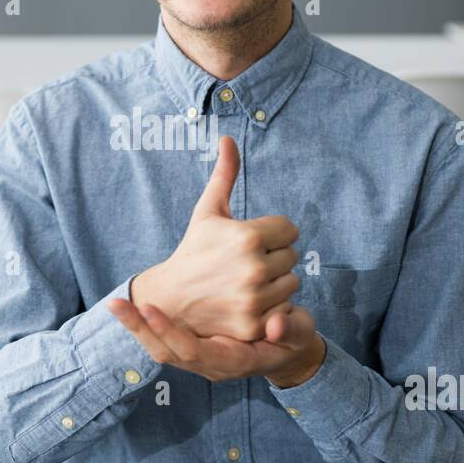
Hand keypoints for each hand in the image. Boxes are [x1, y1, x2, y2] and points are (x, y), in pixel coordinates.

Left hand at [108, 297, 322, 386]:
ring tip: (115, 304)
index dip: (171, 333)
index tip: (150, 311)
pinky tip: (130, 305)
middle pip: (166, 353)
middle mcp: (210, 364)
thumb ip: (290, 331)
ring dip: (136, 327)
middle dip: (140, 331)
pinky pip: (163, 340)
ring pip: (159, 348)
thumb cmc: (292, 338)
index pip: (194, 352)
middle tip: (116, 305)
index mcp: (232, 361)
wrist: (286, 349)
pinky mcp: (193, 344)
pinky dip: (145, 324)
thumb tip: (277, 326)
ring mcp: (199, 357)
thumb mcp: (298, 334)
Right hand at [131, 135, 300, 340]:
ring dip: (275, 283)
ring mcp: (255, 299)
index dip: (271, 234)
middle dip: (273, 259)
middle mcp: (254, 268)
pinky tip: (246, 302)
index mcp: (248, 236)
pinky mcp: (255, 324)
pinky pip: (284, 308)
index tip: (248, 243)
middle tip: (242, 264)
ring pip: (292, 284)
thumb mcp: (208, 211)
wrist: (171, 299)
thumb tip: (228, 138)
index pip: (290, 230)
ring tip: (244, 283)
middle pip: (292, 257)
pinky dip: (271, 306)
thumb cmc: (194, 250)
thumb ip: (224, 175)